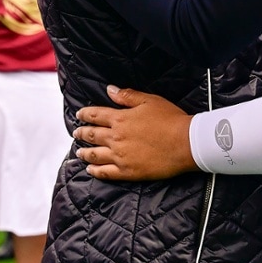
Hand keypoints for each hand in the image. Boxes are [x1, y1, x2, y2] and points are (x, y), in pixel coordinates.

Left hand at [73, 86, 195, 180]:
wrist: (185, 143)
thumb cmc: (170, 120)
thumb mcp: (149, 101)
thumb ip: (127, 96)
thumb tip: (110, 90)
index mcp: (120, 119)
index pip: (96, 115)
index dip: (85, 114)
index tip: (79, 115)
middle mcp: (116, 138)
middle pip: (93, 135)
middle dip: (82, 133)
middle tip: (76, 133)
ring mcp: (120, 156)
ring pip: (95, 155)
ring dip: (85, 153)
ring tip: (79, 152)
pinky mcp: (127, 172)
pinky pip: (106, 172)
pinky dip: (95, 171)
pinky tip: (90, 170)